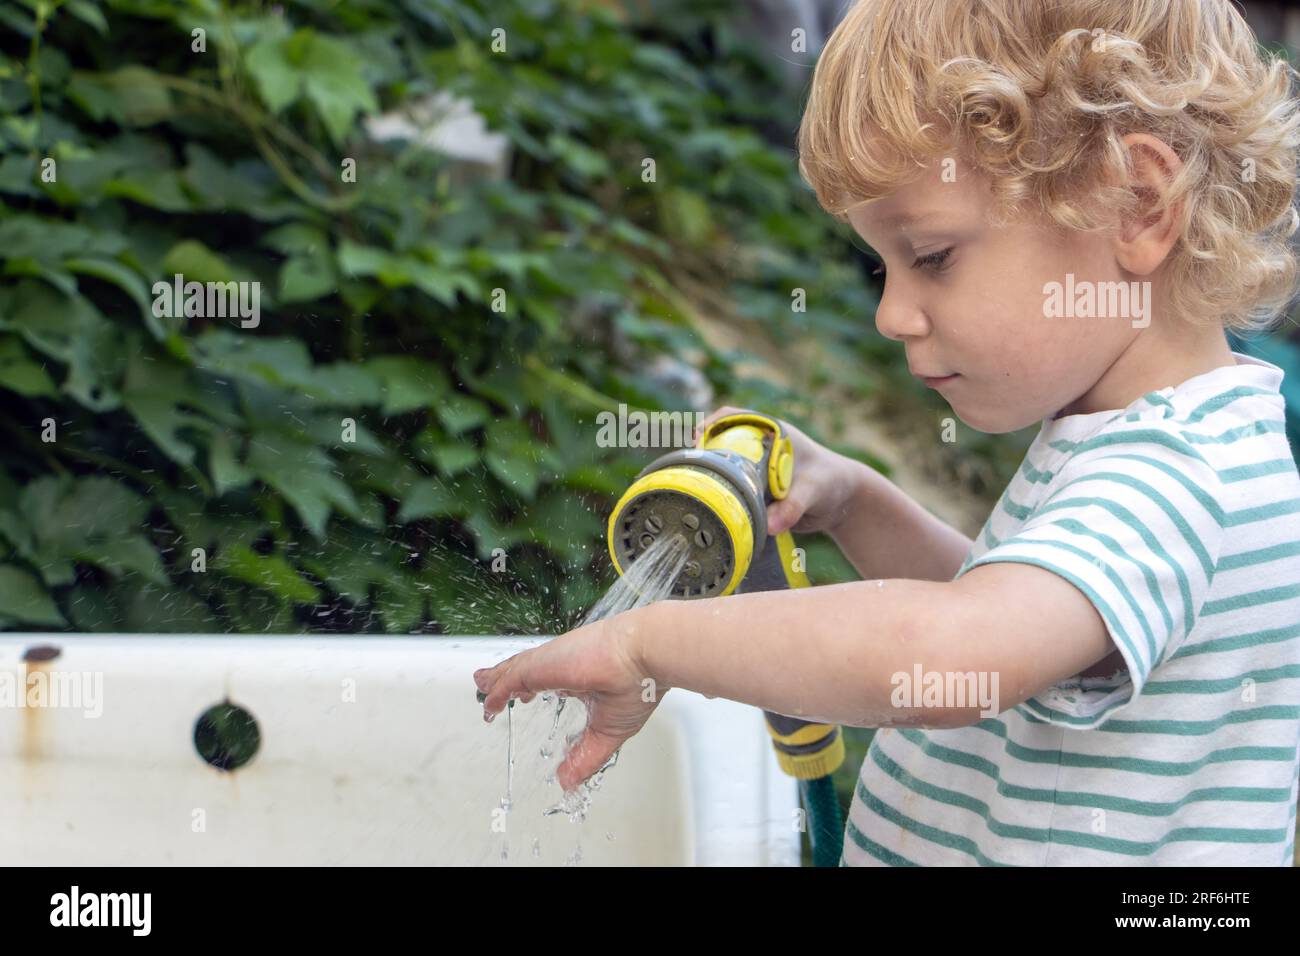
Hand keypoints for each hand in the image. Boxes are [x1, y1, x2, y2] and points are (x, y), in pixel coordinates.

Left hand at [473, 608, 666, 791]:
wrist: (642, 657)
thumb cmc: (637, 683)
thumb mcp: (607, 733)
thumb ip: (584, 757)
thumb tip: (568, 782)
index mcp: (583, 679)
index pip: (551, 682)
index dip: (536, 688)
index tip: (526, 697)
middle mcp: (563, 668)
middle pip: (527, 674)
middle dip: (508, 681)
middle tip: (491, 688)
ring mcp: (549, 666)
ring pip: (514, 672)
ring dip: (496, 681)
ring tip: (483, 685)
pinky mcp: (538, 667)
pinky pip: (508, 680)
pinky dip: (496, 691)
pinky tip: (489, 702)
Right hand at [694, 406, 868, 535]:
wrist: (843, 503)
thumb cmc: (832, 483)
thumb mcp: (814, 491)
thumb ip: (793, 506)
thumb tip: (769, 525)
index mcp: (771, 432)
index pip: (733, 417)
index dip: (711, 424)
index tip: (698, 441)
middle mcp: (758, 447)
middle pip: (718, 443)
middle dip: (701, 455)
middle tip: (688, 473)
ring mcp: (754, 470)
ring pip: (722, 469)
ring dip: (707, 478)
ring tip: (691, 493)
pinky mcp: (754, 491)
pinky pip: (731, 491)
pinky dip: (720, 498)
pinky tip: (709, 511)